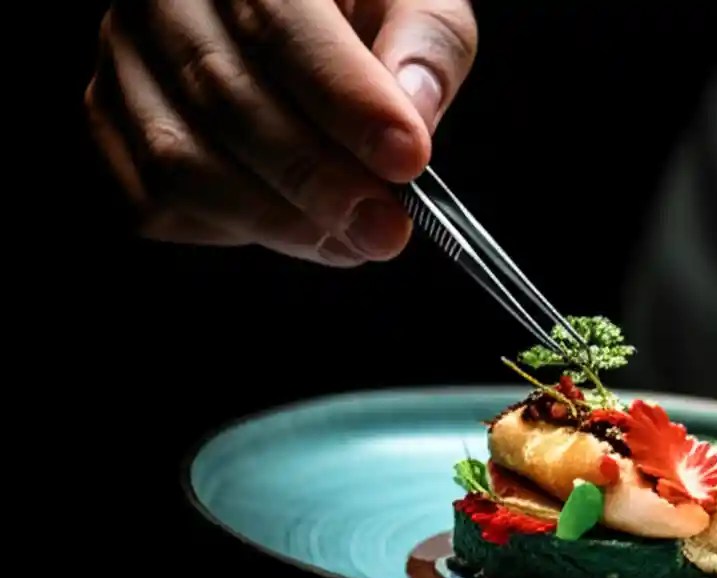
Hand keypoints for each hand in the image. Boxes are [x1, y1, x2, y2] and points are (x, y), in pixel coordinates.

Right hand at [84, 0, 476, 266]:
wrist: (309, 21)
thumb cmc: (363, 8)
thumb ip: (427, 41)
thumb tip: (414, 106)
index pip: (277, 22)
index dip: (343, 99)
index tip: (406, 158)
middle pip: (222, 97)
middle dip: (316, 177)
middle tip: (385, 225)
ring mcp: (124, 61)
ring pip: (178, 159)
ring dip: (276, 218)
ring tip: (354, 238)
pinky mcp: (111, 125)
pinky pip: (149, 200)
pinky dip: (229, 231)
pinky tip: (299, 229)